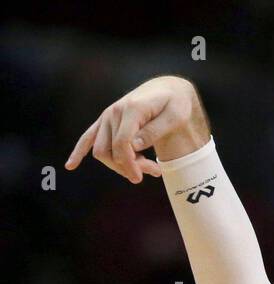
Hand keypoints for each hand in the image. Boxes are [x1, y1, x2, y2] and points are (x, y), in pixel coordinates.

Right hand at [64, 75, 202, 182]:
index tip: (141, 177)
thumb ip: (154, 131)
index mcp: (131, 110)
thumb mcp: (175, 117)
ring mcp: (107, 116)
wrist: (167, 90)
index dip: (129, 164)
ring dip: (120, 165)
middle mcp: (114, 112)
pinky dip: (79, 152)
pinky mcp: (105, 121)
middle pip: (109, 150)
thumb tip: (134, 146)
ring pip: (101, 150)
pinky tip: (70, 166)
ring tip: (148, 166)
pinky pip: (87, 137)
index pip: (122, 143)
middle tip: (155, 171)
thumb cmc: (176, 104)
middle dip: (128, 167)